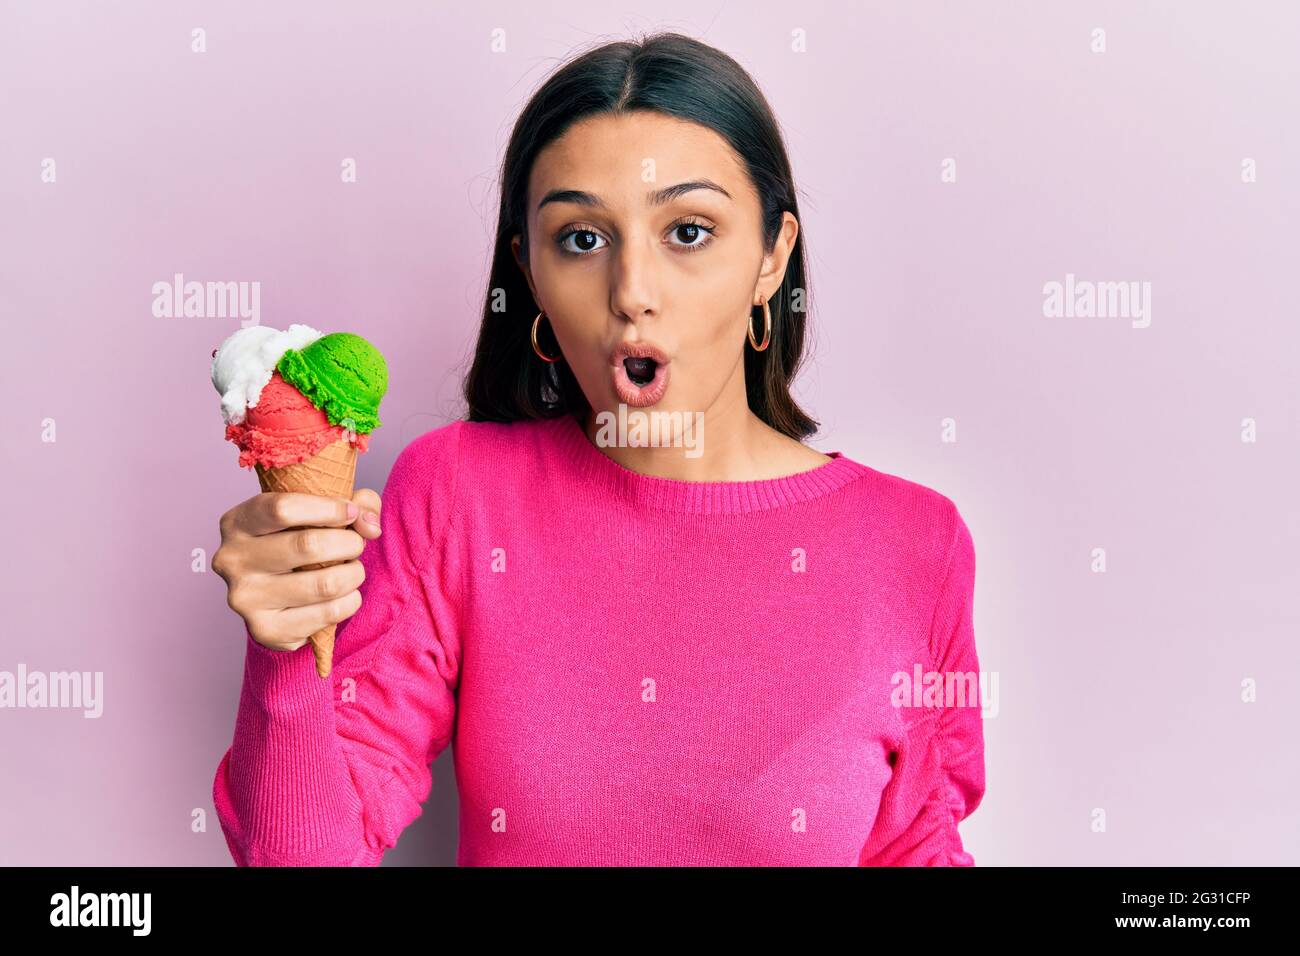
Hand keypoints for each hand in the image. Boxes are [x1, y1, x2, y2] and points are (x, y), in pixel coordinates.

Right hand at [212, 488, 381, 651]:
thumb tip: (369, 525)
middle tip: (355, 545)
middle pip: (307, 545)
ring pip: (324, 583)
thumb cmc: (301, 541)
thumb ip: (355, 504)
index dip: (328, 508)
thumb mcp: (320, 512)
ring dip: (353, 573)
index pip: (283, 509)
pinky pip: (329, 613)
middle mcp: (232, 560)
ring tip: (352, 569)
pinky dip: (350, 601)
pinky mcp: (266, 630)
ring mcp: (245, 598)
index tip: (351, 512)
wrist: (278, 596)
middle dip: (348, 543)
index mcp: (238, 523)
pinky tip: (345, 594)